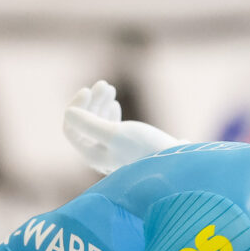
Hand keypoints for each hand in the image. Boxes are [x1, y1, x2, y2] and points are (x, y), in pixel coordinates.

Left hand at [63, 80, 182, 174]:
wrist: (181, 165)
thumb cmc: (147, 150)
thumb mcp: (115, 134)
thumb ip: (89, 123)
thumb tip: (68, 113)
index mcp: (93, 155)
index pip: (71, 127)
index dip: (76, 106)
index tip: (89, 90)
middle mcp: (101, 156)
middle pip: (84, 124)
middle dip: (92, 102)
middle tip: (105, 85)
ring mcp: (115, 153)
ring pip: (98, 124)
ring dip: (100, 104)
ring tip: (110, 88)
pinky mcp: (130, 149)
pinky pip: (110, 128)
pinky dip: (110, 113)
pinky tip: (115, 104)